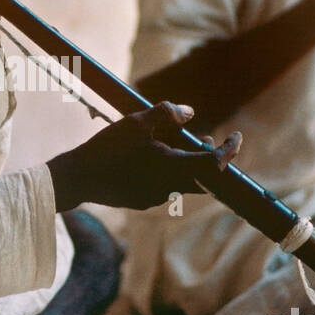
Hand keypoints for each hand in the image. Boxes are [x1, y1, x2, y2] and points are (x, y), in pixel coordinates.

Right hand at [46, 102, 242, 211]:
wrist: (77, 178)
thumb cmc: (107, 148)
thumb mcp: (136, 122)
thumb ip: (166, 114)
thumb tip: (190, 112)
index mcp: (173, 168)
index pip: (216, 163)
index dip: (230, 150)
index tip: (237, 137)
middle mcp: (169, 187)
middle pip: (202, 176)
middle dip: (208, 157)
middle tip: (208, 139)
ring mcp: (155, 198)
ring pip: (182, 181)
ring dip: (186, 163)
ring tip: (175, 142)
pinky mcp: (142, 201)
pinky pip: (163, 186)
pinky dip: (167, 171)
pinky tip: (150, 157)